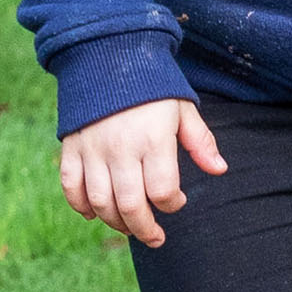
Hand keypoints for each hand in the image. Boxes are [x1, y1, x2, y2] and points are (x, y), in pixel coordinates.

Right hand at [58, 97, 225, 246]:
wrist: (108, 54)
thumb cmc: (152, 86)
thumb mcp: (182, 109)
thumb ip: (200, 141)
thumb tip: (219, 170)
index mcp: (153, 139)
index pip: (162, 191)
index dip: (173, 204)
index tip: (178, 200)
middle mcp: (121, 148)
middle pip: (131, 205)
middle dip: (145, 229)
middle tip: (155, 238)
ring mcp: (93, 149)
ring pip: (100, 202)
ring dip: (115, 222)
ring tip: (129, 227)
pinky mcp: (72, 146)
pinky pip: (71, 186)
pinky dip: (80, 205)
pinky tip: (94, 213)